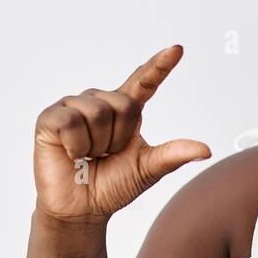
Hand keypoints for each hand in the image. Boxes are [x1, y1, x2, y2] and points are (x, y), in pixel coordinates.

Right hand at [32, 45, 210, 221]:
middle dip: (119, 138)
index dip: (160, 65)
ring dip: (97, 145)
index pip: (145, 82)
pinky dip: (76, 146)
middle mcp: (100, 101)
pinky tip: (70, 154)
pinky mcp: (51, 117)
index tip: (177, 49)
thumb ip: (174, 155)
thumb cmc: (113, 186)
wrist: (82, 208)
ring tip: (88, 155)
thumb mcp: (147, 169)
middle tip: (106, 155)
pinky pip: (71, 122)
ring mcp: (74, 106)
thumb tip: (206, 150)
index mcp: (126, 110)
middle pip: (125, 105)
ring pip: (98, 113)